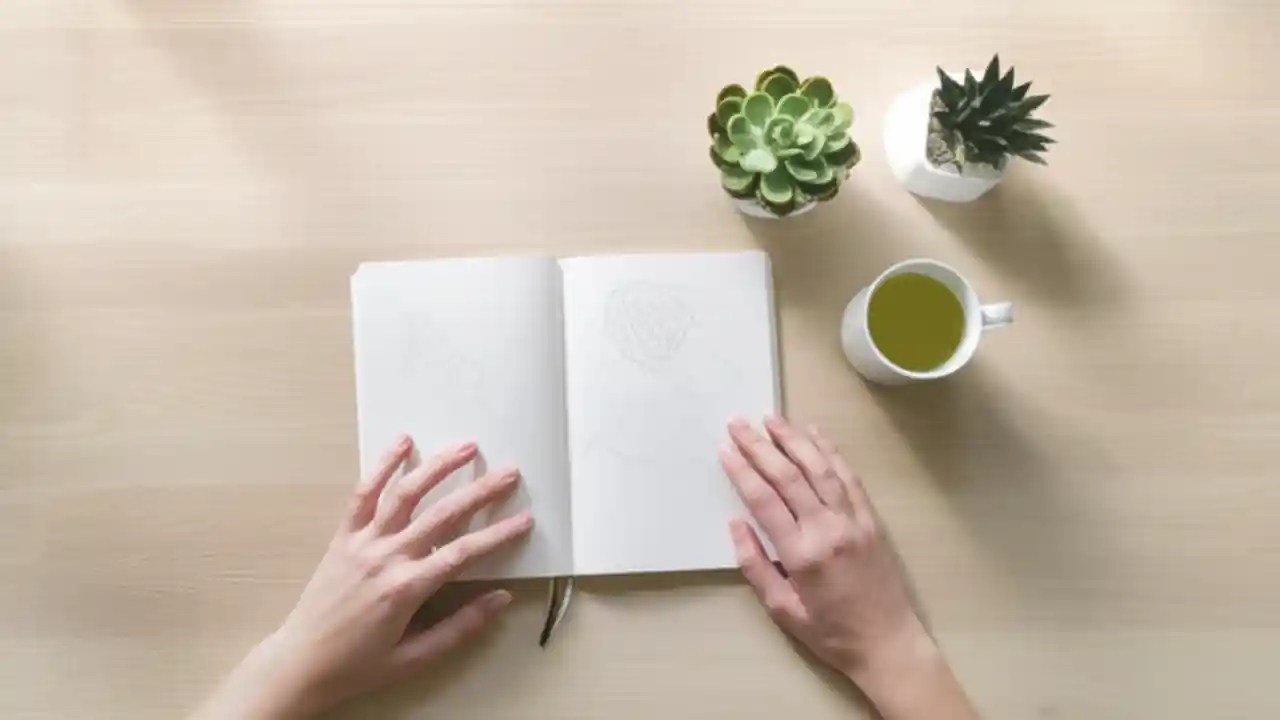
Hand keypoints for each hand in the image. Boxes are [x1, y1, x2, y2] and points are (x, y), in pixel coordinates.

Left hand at [193, 436, 532, 719]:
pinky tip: (402, 443)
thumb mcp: (414, 658)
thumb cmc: (358, 666)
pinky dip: (382, 466)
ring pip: (405, 495)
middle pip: (442, 515)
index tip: (525, 519)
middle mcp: (386, 557)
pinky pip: (363, 495)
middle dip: (480, 491)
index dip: (498, 534)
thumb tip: (500, 598)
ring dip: (437, 467)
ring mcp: (362, 542)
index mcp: (407, 589)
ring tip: (466, 447)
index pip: (464, 553)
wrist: (300, 663)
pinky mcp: (343, 537)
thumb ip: (460, 628)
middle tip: (510, 473)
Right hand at [720, 417, 976, 719]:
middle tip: (738, 423)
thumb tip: (736, 525)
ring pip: (820, 467)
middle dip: (760, 446)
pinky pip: (848, 477)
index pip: (765, 500)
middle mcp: (828, 529)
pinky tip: (815, 434)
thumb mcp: (782, 610)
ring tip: (771, 419)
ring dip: (794, 439)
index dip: (742, 470)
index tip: (725, 448)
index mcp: (802, 554)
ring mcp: (853, 520)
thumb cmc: (830, 633)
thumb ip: (755, 566)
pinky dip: (830, 451)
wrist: (888, 643)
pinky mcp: (871, 519)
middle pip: (789, 476)